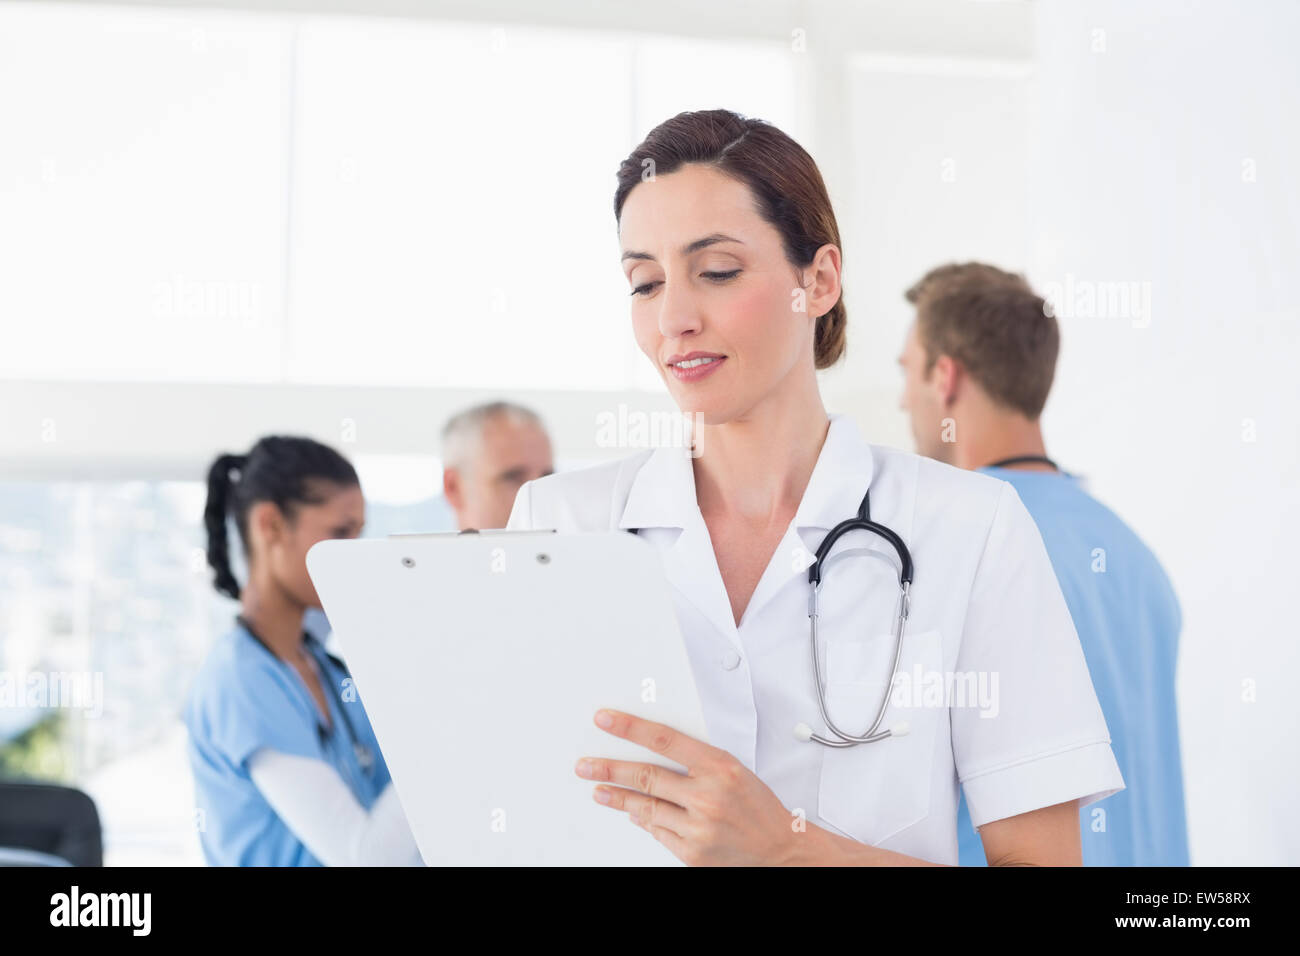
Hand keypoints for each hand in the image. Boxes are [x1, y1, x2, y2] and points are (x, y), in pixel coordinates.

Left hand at [575, 708, 801, 865]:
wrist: (780, 851)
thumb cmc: (758, 807)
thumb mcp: (733, 770)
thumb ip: (697, 761)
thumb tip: (655, 753)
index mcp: (719, 766)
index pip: (664, 738)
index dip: (630, 727)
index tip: (605, 721)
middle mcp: (707, 796)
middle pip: (646, 776)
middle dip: (609, 769)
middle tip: (586, 765)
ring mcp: (698, 827)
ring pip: (646, 807)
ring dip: (618, 798)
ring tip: (599, 790)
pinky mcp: (692, 852)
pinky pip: (657, 831)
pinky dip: (644, 821)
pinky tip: (633, 813)